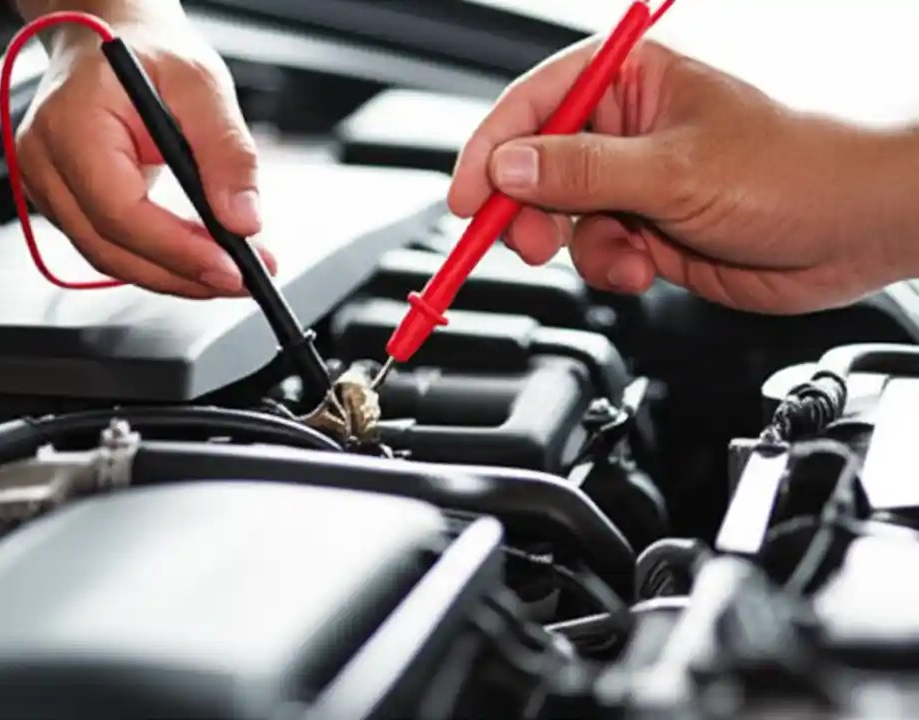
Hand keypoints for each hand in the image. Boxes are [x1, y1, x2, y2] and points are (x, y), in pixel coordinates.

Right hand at [16, 4, 272, 297]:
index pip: (120, 212)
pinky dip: (152, 257)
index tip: (230, 267)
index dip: (177, 250)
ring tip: (226, 271)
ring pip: (106, 255)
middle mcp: (44, 160)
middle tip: (240, 280)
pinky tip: (193, 256)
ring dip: (170, 273)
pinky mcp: (60, 199)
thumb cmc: (147, 49)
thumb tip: (242, 221)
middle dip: (181, 273)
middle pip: (110, 247)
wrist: (107, 33)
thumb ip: (226, 153)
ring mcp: (44, 184)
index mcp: (71, 124)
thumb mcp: (202, 84)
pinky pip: (106, 244)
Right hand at [450, 40, 918, 314]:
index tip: (466, 199)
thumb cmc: (796, 168)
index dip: (491, 151)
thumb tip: (508, 167)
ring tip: (624, 256)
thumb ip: (581, 171)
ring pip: (562, 217)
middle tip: (527, 243)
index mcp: (632, 78)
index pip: (534, 104)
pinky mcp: (647, 228)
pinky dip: (611, 267)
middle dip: (529, 210)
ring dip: (582, 247)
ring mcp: (635, 180)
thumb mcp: (675, 169)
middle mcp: (626, 126)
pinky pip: (595, 250)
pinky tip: (647, 267)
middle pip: (536, 165)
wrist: (857, 229)